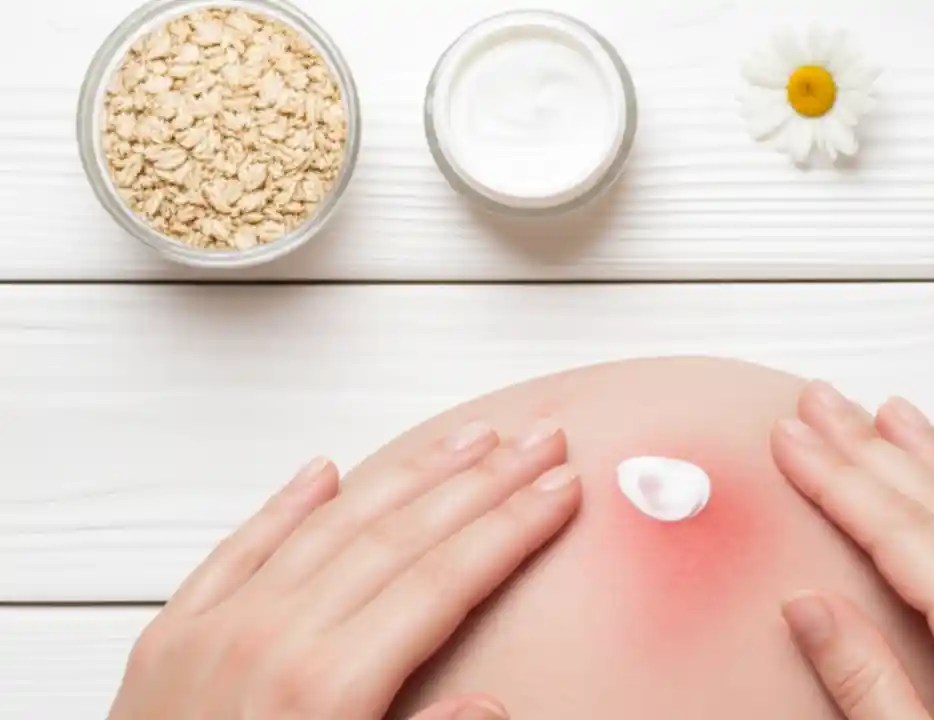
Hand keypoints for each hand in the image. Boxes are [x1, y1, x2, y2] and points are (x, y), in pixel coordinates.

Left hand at [109, 419, 580, 719]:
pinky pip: (239, 548)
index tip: (559, 490)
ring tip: (465, 439)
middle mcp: (274, 640)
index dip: (512, 528)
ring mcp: (218, 629)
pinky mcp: (172, 635)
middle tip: (538, 441)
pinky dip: (287, 505)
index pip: (447, 579)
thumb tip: (490, 706)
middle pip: (404, 535)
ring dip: (408, 474)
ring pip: (332, 524)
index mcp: (328, 691)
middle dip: (484, 481)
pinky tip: (324, 471)